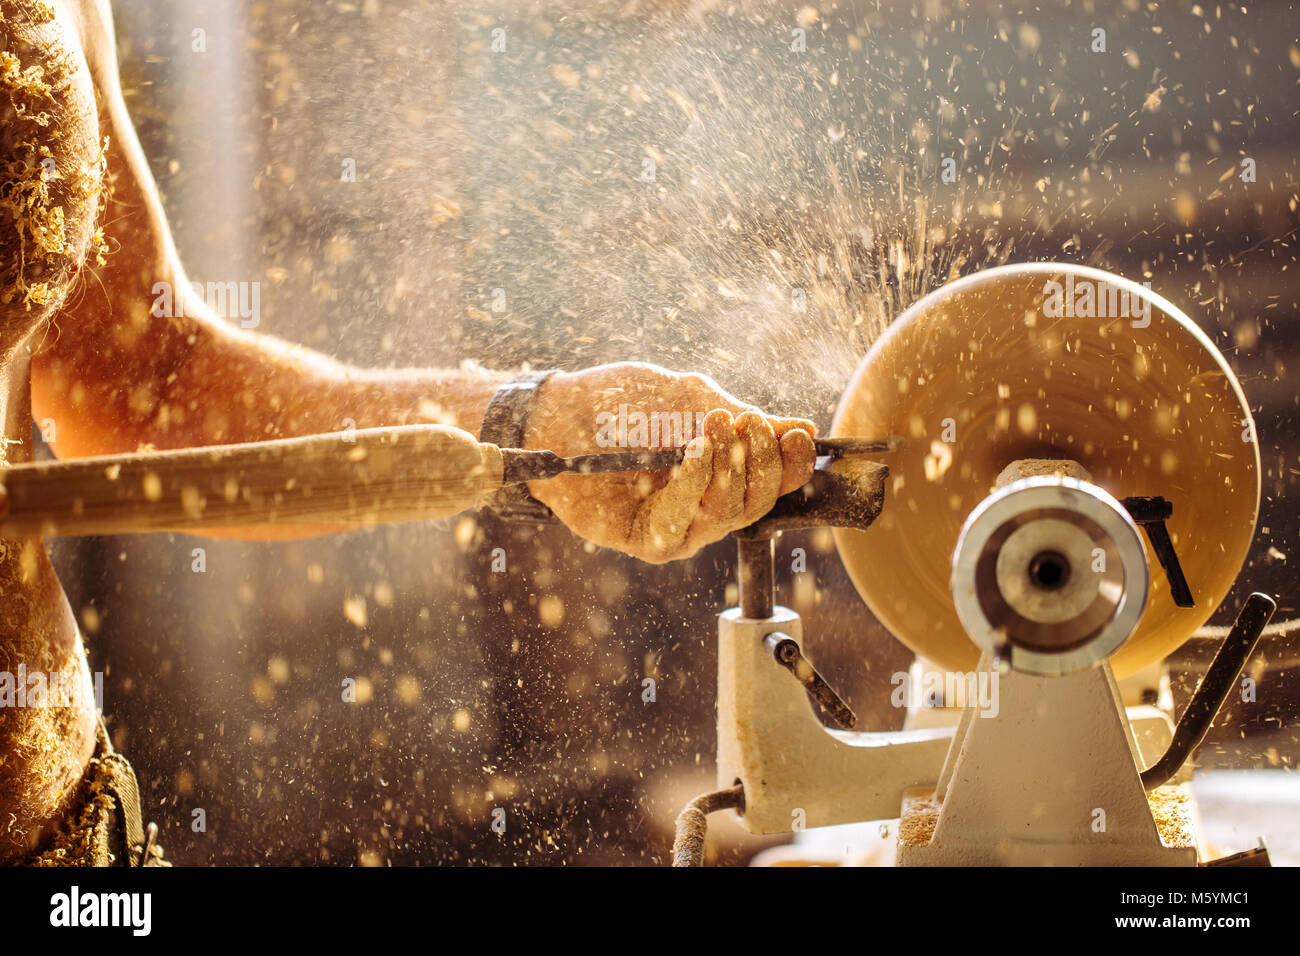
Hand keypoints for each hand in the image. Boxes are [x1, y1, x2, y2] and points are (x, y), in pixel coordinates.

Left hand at [522, 362, 815, 562]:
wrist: (556, 413)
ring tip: (714, 431)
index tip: (798, 436)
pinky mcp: (646, 541)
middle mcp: (705, 504)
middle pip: (757, 502)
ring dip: (727, 472)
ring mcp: (677, 526)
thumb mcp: (688, 399)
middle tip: (746, 424)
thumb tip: (800, 427)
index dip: (790, 463)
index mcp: (722, 471)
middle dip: (760, 462)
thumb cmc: (621, 402)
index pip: (772, 479)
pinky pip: (682, 525)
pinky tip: (690, 455)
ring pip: (726, 516)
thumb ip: (739, 418)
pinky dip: (692, 487)